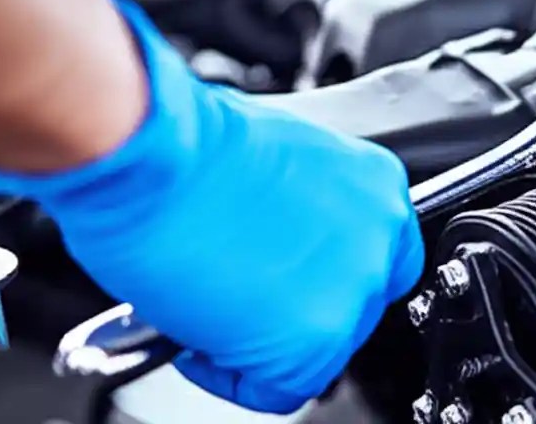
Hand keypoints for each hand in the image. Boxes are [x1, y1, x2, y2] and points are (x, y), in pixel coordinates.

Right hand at [0, 1, 423, 413]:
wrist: (155, 157)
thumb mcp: (279, 158)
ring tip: (210, 314)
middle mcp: (378, 237)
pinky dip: (230, 379)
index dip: (328, 273)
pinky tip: (195, 342)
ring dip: (264, 341)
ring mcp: (351, 292)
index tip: (293, 280)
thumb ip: (303, 206)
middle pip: (355, 303)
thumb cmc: (191, 145)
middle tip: (243, 301)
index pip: (380, 252)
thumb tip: (282, 238)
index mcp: (376, 184)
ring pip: (319, 348)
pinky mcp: (311, 343)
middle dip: (296, 307)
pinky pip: (277, 390)